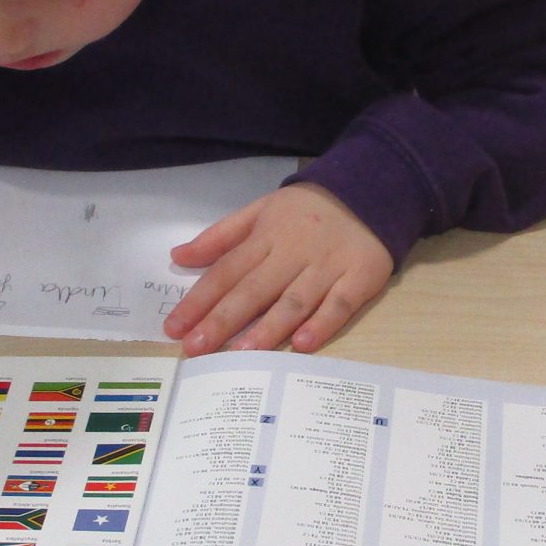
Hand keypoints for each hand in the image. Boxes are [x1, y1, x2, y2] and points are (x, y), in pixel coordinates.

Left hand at [162, 183, 392, 355]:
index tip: (175, 327)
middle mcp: (293, 253)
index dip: (199, 299)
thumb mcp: (260, 210)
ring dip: (268, 328)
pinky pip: (340, 304)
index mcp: (266, 236)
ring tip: (241, 355)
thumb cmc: (306, 209)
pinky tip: (302, 344)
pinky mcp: (360, 277)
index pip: (227, 271)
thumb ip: (220, 236)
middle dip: (223, 320)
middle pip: (254, 289)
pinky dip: (322, 323)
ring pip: (294, 300)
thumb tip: (178, 256)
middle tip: (195, 348)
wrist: (370, 190)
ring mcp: (328, 266)